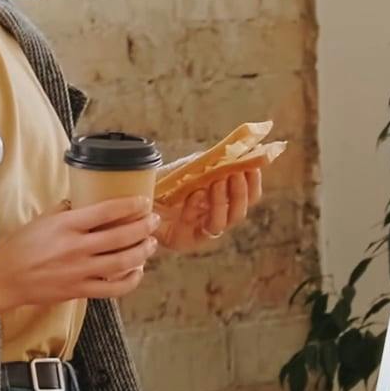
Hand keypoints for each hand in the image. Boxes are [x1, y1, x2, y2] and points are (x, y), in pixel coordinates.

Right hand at [0, 198, 157, 303]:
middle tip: (154, 221)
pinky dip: (131, 281)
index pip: (106, 211)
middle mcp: (75, 247)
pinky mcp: (80, 290)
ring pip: (122, 262)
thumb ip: (67, 210)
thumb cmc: (23, 246)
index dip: (130, 205)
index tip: (143, 201)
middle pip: (120, 236)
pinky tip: (138, 271)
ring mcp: (79, 270)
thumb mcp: (44, 219)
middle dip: (144, 227)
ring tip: (151, 243)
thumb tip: (87, 200)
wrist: (7, 277)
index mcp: (66, 225)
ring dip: (142, 252)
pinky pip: (113, 288)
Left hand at [153, 143, 279, 252]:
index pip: (248, 196)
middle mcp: (215, 217)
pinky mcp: (186, 241)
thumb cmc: (164, 181)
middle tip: (235, 174)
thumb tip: (240, 150)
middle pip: (240, 211)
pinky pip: (200, 229)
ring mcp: (202, 230)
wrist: (136, 194)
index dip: (253, 182)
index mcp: (222, 199)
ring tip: (216, 182)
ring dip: (223, 201)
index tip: (253, 165)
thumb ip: (214, 162)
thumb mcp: (192, 167)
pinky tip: (195, 194)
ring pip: (225, 222)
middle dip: (240, 192)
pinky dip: (199, 208)